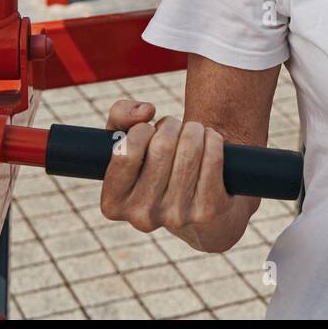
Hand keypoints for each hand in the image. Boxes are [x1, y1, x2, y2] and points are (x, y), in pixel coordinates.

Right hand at [99, 98, 238, 251]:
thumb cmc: (151, 162)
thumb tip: (146, 111)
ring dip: (193, 130)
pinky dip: (213, 139)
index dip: (140, 131)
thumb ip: (121, 115)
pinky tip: (208, 141)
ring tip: (191, 133)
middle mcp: (142, 216)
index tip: (148, 131)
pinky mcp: (208, 210)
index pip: (125, 153)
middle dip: (170, 126)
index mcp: (114, 204)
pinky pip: (213, 158)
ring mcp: (176, 216)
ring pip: (190, 149)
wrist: (192, 199)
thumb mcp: (125, 140)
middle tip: (173, 129)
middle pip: (162, 147)